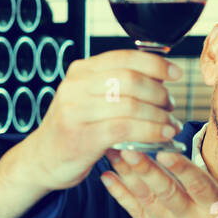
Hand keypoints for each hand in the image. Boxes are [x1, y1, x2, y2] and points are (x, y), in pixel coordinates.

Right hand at [23, 49, 182, 192]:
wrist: (41, 159)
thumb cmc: (74, 129)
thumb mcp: (89, 98)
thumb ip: (116, 85)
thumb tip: (159, 76)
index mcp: (81, 70)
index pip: (125, 57)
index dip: (156, 63)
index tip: (176, 74)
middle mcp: (76, 86)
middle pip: (131, 79)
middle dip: (159, 93)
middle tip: (170, 106)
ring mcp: (76, 111)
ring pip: (131, 104)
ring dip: (159, 116)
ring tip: (171, 125)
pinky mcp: (82, 137)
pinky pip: (125, 129)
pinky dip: (149, 131)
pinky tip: (162, 136)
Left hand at [99, 145, 217, 217]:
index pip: (199, 186)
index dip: (182, 169)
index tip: (166, 150)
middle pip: (166, 193)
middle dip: (144, 170)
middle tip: (126, 146)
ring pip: (146, 200)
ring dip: (127, 176)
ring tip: (111, 151)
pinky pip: (135, 214)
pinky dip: (120, 195)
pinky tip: (107, 176)